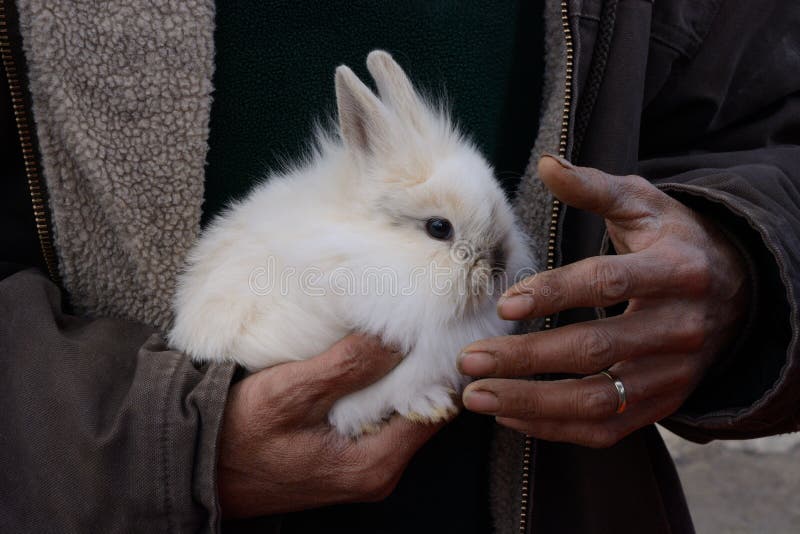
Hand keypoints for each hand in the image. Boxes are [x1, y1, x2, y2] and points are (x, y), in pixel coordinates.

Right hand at [218, 334, 442, 516]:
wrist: (201, 467)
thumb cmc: (239, 435)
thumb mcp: (291, 392)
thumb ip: (348, 366)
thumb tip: (397, 339)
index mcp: (373, 464)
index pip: (435, 409)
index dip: (436, 366)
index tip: (433, 328)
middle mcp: (378, 472)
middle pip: (424, 410)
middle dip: (419, 366)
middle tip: (413, 321)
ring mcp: (365, 466)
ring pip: (402, 411)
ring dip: (398, 375)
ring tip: (392, 333)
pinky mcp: (350, 457)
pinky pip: (381, 417)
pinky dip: (378, 387)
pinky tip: (367, 360)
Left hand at [458, 155, 749, 446]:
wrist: (735, 294)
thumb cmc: (672, 243)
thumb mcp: (644, 206)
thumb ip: (596, 188)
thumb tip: (546, 163)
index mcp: (675, 269)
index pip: (609, 283)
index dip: (555, 293)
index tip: (504, 305)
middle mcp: (679, 327)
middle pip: (596, 349)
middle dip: (526, 358)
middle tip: (469, 358)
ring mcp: (672, 374)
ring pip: (598, 400)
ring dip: (532, 402)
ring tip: (476, 396)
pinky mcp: (662, 405)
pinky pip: (606, 429)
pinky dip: (555, 427)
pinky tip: (510, 414)